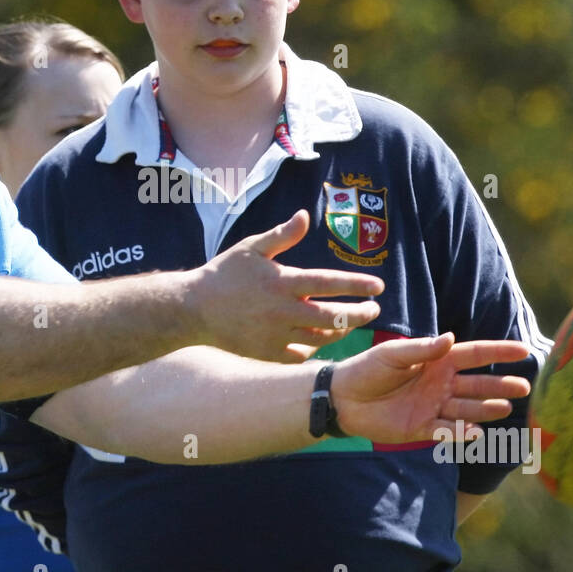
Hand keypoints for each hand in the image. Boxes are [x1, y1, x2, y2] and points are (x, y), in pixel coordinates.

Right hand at [186, 210, 383, 362]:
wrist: (194, 309)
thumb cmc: (224, 273)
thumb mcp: (251, 247)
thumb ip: (282, 235)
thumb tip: (305, 216)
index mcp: (281, 281)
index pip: (328, 283)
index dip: (356, 285)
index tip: (378, 287)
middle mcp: (282, 310)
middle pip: (333, 316)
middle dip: (359, 314)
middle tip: (374, 310)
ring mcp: (275, 335)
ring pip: (320, 338)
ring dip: (341, 331)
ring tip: (352, 323)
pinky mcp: (267, 353)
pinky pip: (300, 355)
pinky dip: (314, 348)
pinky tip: (320, 339)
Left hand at [330, 333, 531, 443]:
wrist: (343, 397)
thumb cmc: (367, 368)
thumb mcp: (393, 353)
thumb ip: (422, 349)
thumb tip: (451, 338)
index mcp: (436, 361)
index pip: (473, 354)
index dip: (498, 351)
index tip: (523, 350)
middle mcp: (440, 384)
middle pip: (477, 384)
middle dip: (500, 385)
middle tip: (524, 387)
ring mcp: (434, 407)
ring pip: (467, 409)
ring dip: (486, 409)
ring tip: (505, 408)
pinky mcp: (422, 428)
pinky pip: (446, 431)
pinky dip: (461, 433)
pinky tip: (476, 433)